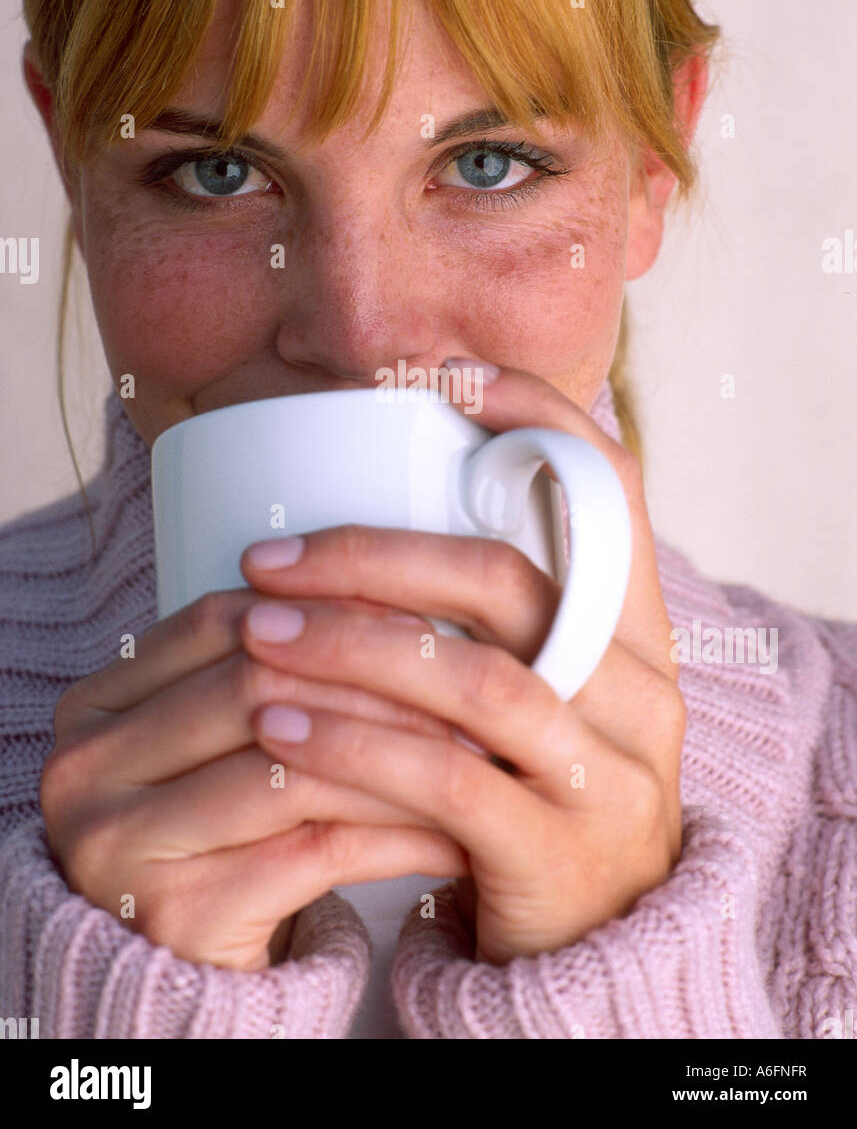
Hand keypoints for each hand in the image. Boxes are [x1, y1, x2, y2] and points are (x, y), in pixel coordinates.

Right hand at [40, 588, 467, 972]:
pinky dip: (398, 837)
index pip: (222, 624)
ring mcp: (120, 845)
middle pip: (259, 688)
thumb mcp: (224, 743)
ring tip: (471, 760)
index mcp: (94, 705)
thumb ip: (273, 670)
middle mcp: (85, 769)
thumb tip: (403, 610)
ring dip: (400, 760)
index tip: (416, 624)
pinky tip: (451, 835)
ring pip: (294, 768)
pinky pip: (317, 851)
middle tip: (460, 693)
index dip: (327, 614)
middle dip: (374, 685)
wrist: (186, 972)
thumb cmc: (220, 838)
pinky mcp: (178, 914)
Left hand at [241, 363, 686, 964]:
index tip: (439, 375)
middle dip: (378, 554)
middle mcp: (639, 685)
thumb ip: (487, 613)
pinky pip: (448, 779)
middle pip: (510, 580)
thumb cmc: (531, 782)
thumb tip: (370, 506)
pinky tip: (280, 729)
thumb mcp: (535, 687)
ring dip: (350, 646)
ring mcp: (609, 769)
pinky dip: (355, 745)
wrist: (590, 937)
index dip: (535, 415)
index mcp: (633, 625)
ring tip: (253, 633)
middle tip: (271, 556)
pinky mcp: (559, 847)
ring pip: (474, 678)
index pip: (611, 487)